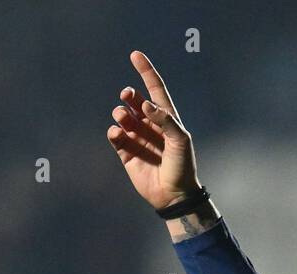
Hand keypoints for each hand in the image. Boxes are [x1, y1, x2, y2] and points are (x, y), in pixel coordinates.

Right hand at [106, 51, 200, 209]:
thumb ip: (165, 120)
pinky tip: (119, 133)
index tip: (136, 54)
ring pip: (122, 116)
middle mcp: (151, 126)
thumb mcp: (180, 141)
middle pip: (135, 101)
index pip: (155, 91)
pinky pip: (115, 135)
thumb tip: (145, 103)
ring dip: (121, 113)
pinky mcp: (126, 152)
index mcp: (167, 120)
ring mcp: (138, 138)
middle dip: (129, 95)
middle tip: (128, 96)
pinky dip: (114, 131)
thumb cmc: (183, 167)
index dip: (146, 72)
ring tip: (123, 117)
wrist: (174, 195)